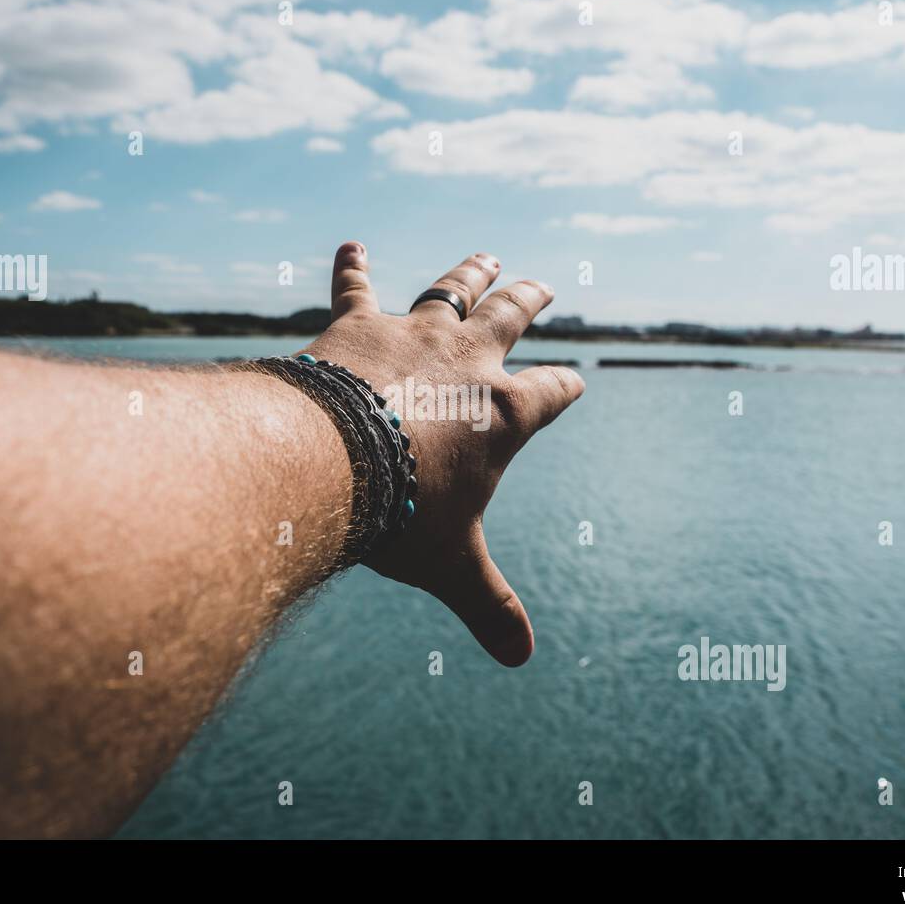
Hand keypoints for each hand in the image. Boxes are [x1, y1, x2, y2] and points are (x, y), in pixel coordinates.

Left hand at [304, 241, 585, 665]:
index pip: (552, 393)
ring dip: (470, 275)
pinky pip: (355, 289)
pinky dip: (351, 268)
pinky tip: (349, 245)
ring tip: (486, 258)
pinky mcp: (355, 327)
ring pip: (451, 293)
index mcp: (504, 414)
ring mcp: (412, 337)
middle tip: (545, 284)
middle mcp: (467, 363)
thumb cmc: (399, 514)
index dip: (567, 387)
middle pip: (511, 319)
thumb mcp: (452, 566)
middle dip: (530, 301)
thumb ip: (490, 607)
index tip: (578, 380)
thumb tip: (521, 658)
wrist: (325, 464)